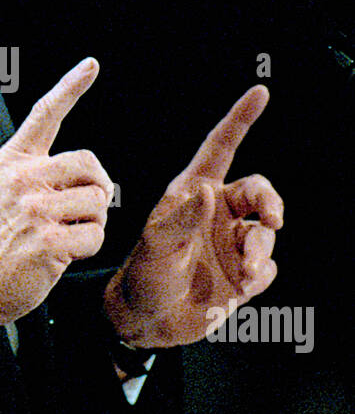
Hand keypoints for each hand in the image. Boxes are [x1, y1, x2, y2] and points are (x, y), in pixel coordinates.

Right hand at [0, 58, 112, 328]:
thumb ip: (36, 172)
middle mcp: (22, 179)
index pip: (44, 115)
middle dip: (98, 188)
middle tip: (86, 207)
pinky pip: (94, 236)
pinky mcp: (47, 241)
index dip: (70, 87)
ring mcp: (34, 209)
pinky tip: (62, 254)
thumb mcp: (2, 191)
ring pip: (97, 203)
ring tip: (65, 235)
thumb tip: (86, 175)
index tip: (90, 65)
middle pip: (89, 163)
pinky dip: (87, 249)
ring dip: (92, 224)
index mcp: (12, 162)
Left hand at [103, 85, 282, 348]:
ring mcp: (231, 242)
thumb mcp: (155, 246)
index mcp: (194, 193)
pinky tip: (240, 287)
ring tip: (244, 272)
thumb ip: (181, 220)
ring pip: (266, 234)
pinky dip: (259, 276)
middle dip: (271, 202)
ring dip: (261, 251)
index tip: (260, 92)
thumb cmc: (142, 276)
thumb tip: (209, 193)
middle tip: (272, 219)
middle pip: (259, 191)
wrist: (147, 321)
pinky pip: (267, 268)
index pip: (221, 147)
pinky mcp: (243, 273)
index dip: (240, 119)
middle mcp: (217, 212)